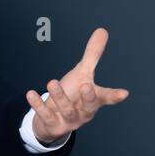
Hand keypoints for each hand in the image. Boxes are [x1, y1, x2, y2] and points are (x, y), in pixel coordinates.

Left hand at [26, 27, 128, 143]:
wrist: (53, 119)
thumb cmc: (73, 94)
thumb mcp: (82, 73)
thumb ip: (92, 55)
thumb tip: (102, 30)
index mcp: (93, 99)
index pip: (106, 97)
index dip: (114, 96)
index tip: (124, 93)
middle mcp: (84, 112)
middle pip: (89, 106)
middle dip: (88, 97)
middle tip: (86, 86)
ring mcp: (69, 120)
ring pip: (67, 110)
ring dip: (60, 97)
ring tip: (51, 82)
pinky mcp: (53, 125)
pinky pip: (45, 115)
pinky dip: (38, 105)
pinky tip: (31, 93)